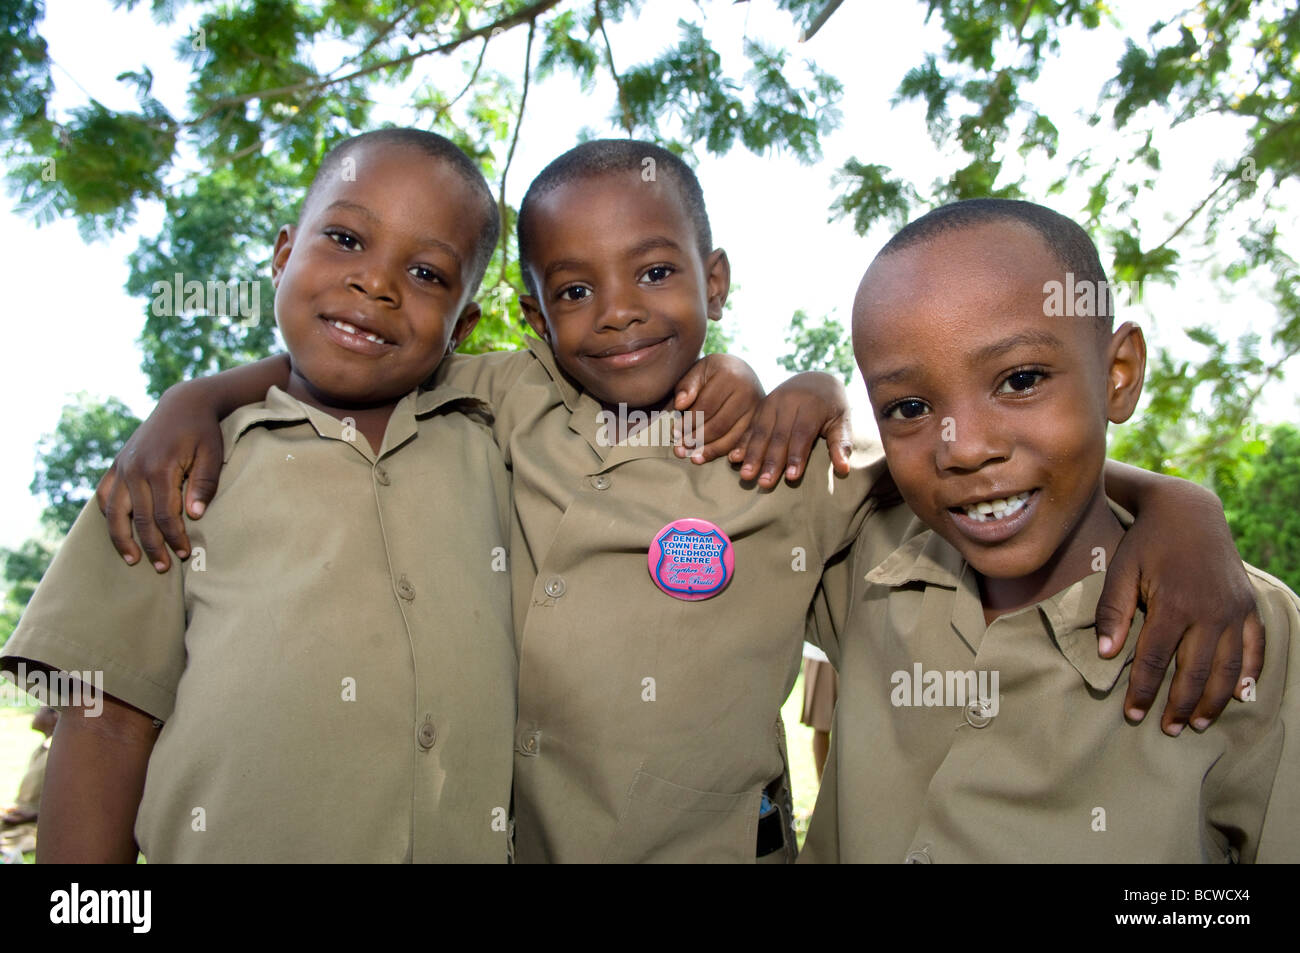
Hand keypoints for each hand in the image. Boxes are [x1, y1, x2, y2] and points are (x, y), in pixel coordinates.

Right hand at [95, 384, 224, 571]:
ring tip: (132, 560)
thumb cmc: (202, 432)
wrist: (183, 404)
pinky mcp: (117, 464)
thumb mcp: (212, 454)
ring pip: (114, 512)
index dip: (174, 537)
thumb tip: (194, 516)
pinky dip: (108, 515)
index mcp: (160, 468)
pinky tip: (117, 531)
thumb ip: (204, 484)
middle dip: (151, 546)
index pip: (165, 514)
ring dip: (122, 538)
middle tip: (164, 567)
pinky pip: (105, 495)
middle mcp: (135, 469)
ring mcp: (122, 466)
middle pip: (140, 518)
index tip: (185, 553)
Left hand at [671, 353, 763, 463]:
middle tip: (681, 450)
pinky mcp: (760, 422)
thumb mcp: (699, 370)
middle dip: (698, 439)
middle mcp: (747, 392)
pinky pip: (745, 442)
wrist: (742, 370)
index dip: (689, 422)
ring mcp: (757, 409)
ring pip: (732, 436)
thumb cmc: (714, 372)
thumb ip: (688, 386)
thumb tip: (680, 405)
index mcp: (730, 376)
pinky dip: (731, 452)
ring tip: (694, 459)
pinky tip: (718, 458)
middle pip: (720, 424)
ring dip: (712, 450)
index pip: (706, 406)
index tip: (675, 434)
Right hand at [728, 372, 852, 488]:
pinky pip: (750, 426)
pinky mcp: (761, 405)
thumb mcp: (842, 421)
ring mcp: (772, 402)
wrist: (816, 379)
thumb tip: (843, 470)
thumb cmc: (832, 407)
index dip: (796, 456)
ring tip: (746, 475)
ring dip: (752, 455)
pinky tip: (733, 458)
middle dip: (770, 461)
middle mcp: (788, 401)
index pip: (802, 434)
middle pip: (778, 435)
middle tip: (764, 483)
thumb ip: (842, 444)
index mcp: (811, 405)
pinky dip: (741, 443)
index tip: (791, 478)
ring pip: (761, 431)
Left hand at [1098, 488, 1263, 735]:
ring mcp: (1234, 610)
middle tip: (1169, 730)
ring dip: (1214, 700)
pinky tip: (1240, 696)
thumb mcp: (1120, 570)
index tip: (1133, 715)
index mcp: (1174, 605)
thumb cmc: (1146, 542)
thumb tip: (1104, 654)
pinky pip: (1254, 647)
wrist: (1189, 511)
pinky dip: (1249, 674)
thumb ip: (1112, 612)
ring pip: (1228, 668)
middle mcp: (1210, 612)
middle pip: (1195, 672)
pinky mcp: (1248, 606)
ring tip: (1199, 724)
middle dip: (1180, 706)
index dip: (1142, 691)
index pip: (1154, 661)